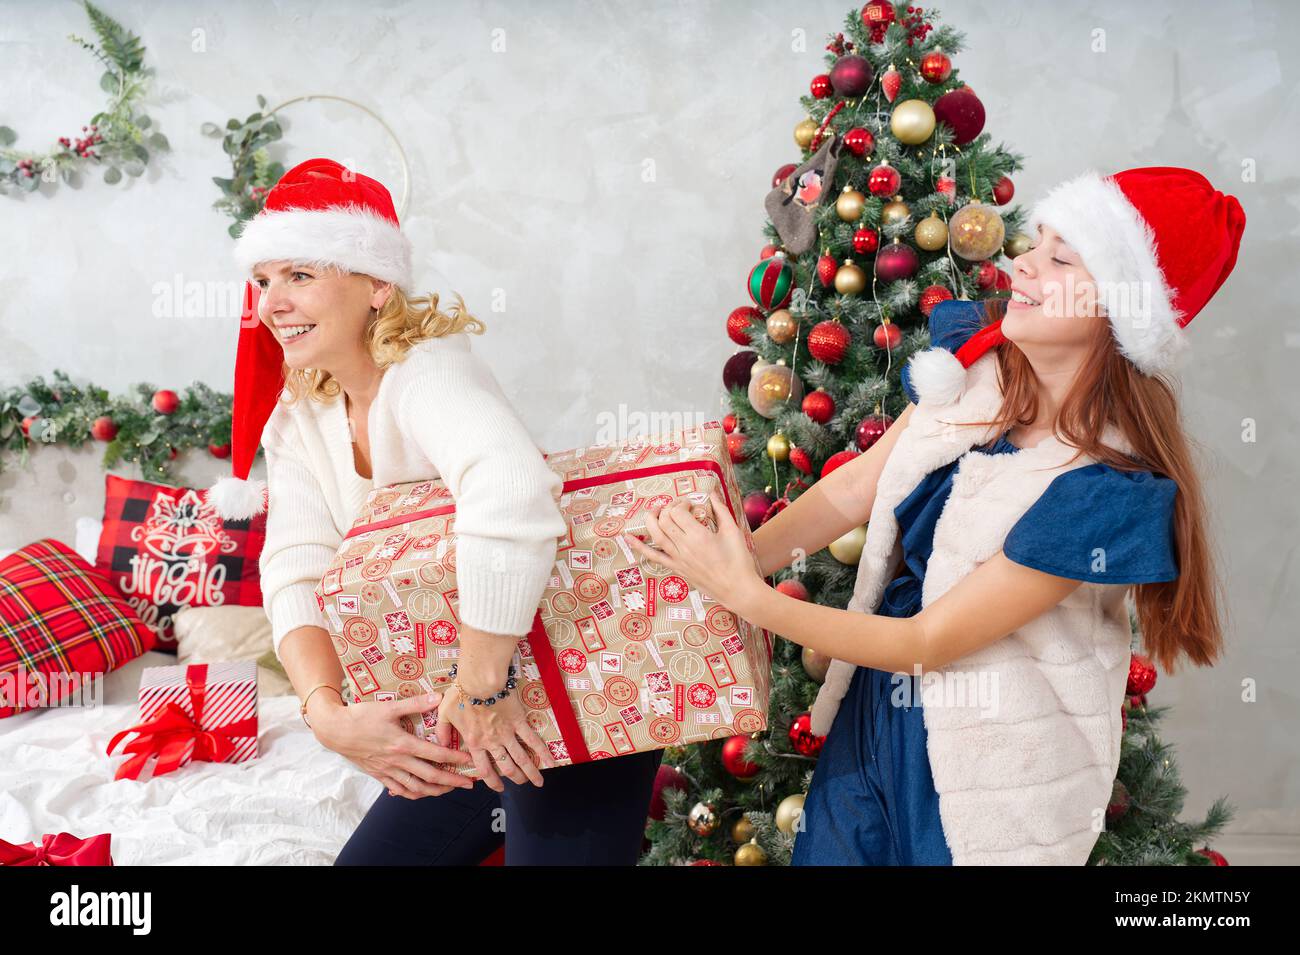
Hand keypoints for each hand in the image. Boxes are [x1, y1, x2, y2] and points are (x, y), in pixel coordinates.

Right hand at [311, 690, 476, 799]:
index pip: (435, 754)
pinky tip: (420, 792)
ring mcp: (387, 770)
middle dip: (451, 781)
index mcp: (403, 744)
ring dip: (434, 791)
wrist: (334, 730)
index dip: (455, 759)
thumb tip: (438, 697)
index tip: (469, 761)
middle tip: (468, 784)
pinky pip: (398, 789)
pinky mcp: (378, 774)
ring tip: (448, 790)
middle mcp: (397, 761)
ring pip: (415, 787)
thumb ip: (415, 703)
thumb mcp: (389, 707)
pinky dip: (412, 793)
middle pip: (430, 776)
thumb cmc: (361, 716)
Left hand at [434, 675, 555, 791]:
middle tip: (522, 783)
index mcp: (474, 742)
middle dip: (516, 778)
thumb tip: (439, 744)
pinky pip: (532, 740)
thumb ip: (441, 731)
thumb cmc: (460, 694)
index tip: (499, 787)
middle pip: (506, 767)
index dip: (492, 782)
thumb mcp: (444, 713)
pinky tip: (551, 763)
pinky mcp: (519, 721)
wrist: (479, 680)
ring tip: (539, 782)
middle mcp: (492, 742)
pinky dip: (543, 753)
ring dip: (531, 772)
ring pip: (521, 758)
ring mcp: (507, 733)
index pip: (484, 770)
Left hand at [623, 487, 761, 612]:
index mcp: (698, 536)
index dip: (681, 503)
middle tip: (678, 506)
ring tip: (655, 511)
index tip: (691, 504)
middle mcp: (684, 547)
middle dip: (668, 508)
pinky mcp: (676, 568)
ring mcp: (677, 559)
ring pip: (655, 535)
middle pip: (665, 520)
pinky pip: (653, 557)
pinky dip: (638, 547)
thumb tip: (712, 494)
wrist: (737, 589)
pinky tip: (627, 538)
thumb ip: (721, 510)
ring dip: (652, 519)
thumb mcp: (733, 531)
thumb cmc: (738, 560)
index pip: (678, 512)